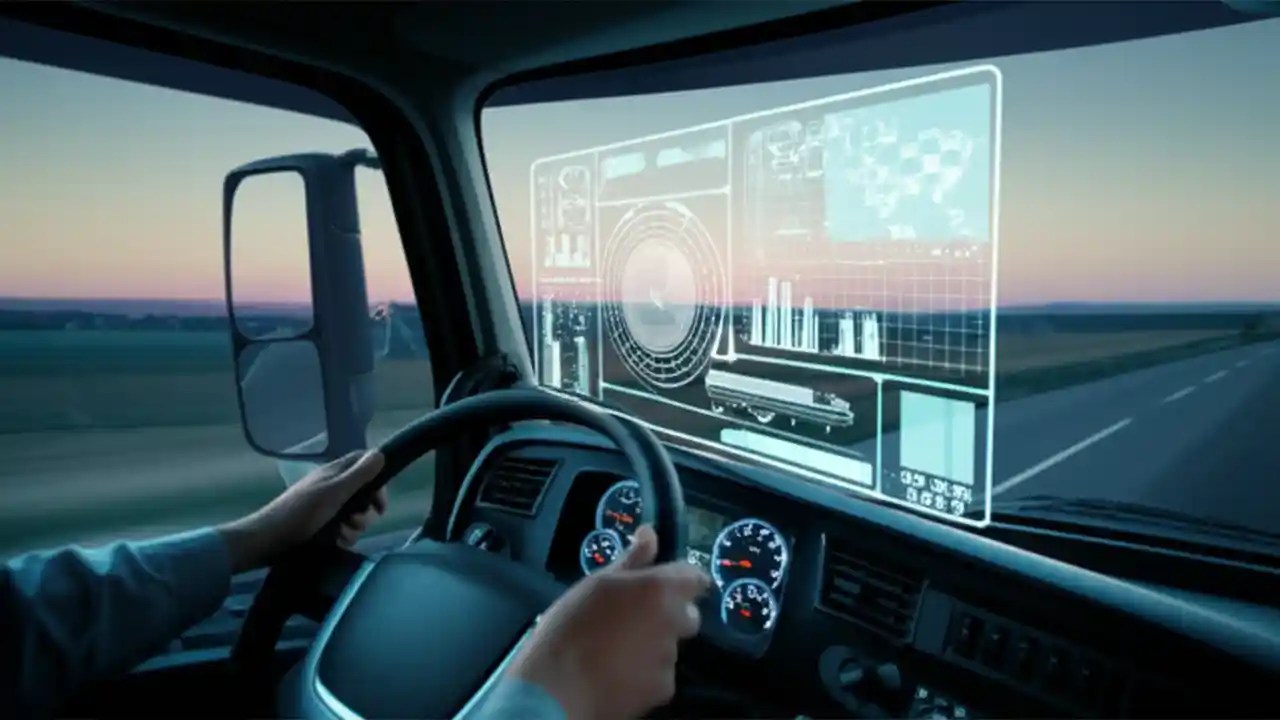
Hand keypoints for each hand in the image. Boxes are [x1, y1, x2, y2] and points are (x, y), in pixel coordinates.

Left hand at [217, 450, 387, 572]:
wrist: (270, 540)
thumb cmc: (301, 512)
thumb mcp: (334, 492)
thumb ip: (358, 475)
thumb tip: (382, 454)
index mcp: (334, 473)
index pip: (364, 463)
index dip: (377, 477)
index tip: (380, 499)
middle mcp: (333, 487)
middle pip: (364, 492)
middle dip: (366, 509)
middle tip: (358, 520)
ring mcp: (327, 507)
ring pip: (356, 514)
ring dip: (355, 527)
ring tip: (342, 534)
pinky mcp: (323, 526)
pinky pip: (345, 529)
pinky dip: (344, 536)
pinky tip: (336, 542)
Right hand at [507, 525, 710, 719]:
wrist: (557, 689)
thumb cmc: (570, 626)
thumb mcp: (596, 584)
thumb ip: (632, 560)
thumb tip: (650, 533)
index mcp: (658, 589)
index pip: (695, 578)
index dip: (683, 582)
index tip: (663, 587)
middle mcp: (673, 621)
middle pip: (687, 615)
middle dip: (669, 617)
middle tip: (632, 621)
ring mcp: (670, 658)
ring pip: (671, 646)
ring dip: (653, 645)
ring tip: (616, 651)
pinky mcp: (663, 689)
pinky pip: (661, 675)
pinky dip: (646, 674)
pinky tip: (618, 674)